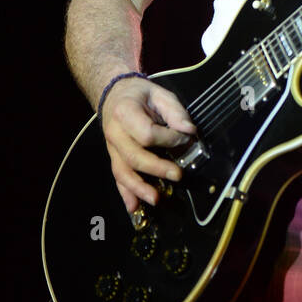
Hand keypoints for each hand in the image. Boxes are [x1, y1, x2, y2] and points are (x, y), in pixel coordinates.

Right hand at [101, 79, 196, 213]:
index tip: (185, 137)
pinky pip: (118, 177)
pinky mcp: (114, 157)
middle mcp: (114, 133)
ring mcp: (112, 148)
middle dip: (157, 168)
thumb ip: (175, 112)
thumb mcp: (160, 94)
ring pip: (123, 171)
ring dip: (139, 188)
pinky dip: (126, 193)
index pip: (147, 133)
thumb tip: (189, 130)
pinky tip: (134, 207)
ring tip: (156, 199)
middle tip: (178, 174)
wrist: (115, 95)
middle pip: (134, 156)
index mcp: (125, 112)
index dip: (168, 139)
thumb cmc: (140, 95)